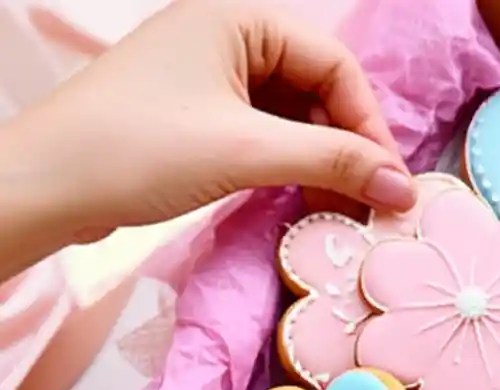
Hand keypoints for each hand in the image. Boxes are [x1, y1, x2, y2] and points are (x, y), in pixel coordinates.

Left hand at [0, 0, 413, 251]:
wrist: (41, 187)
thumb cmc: (137, 150)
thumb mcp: (247, 152)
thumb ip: (333, 162)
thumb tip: (405, 191)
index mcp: (238, 19)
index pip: (335, 65)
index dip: (369, 124)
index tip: (391, 182)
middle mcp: (226, 37)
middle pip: (317, 89)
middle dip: (347, 145)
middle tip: (371, 201)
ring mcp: (207, 75)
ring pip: (292, 114)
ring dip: (320, 160)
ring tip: (340, 207)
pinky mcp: (194, 114)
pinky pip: (263, 132)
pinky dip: (288, 164)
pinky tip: (302, 197)